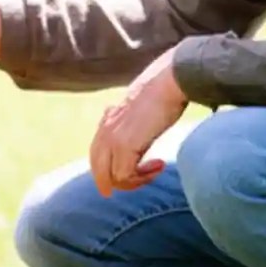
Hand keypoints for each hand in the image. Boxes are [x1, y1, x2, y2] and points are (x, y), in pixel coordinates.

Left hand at [89, 47, 188, 196]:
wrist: (168, 82)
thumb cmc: (163, 92)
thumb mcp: (142, 110)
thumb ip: (133, 123)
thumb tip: (140, 132)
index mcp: (108, 121)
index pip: (97, 154)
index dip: (109, 169)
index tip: (132, 173)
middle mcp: (105, 131)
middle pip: (97, 170)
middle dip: (115, 183)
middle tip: (137, 184)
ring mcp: (112, 139)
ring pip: (111, 178)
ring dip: (136, 181)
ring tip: (155, 170)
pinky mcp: (123, 146)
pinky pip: (124, 177)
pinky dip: (142, 178)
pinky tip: (159, 166)